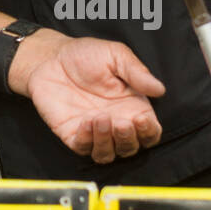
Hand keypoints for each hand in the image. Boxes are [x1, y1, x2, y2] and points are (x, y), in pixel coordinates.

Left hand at [11, 31, 165, 163]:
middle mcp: (115, 123)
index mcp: (132, 107)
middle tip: (121, 122)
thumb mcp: (115, 55)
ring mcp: (94, 131)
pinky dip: (87, 140)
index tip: (141, 119)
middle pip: (130, 147)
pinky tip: (85, 121)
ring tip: (100, 118)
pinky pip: (83, 148)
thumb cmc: (86, 55)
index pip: (150, 132)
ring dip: (107, 142)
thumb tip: (160, 89)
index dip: (149, 131)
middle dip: (128, 139)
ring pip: (108, 154)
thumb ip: (137, 72)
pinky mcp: (73, 134)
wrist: (51, 58)